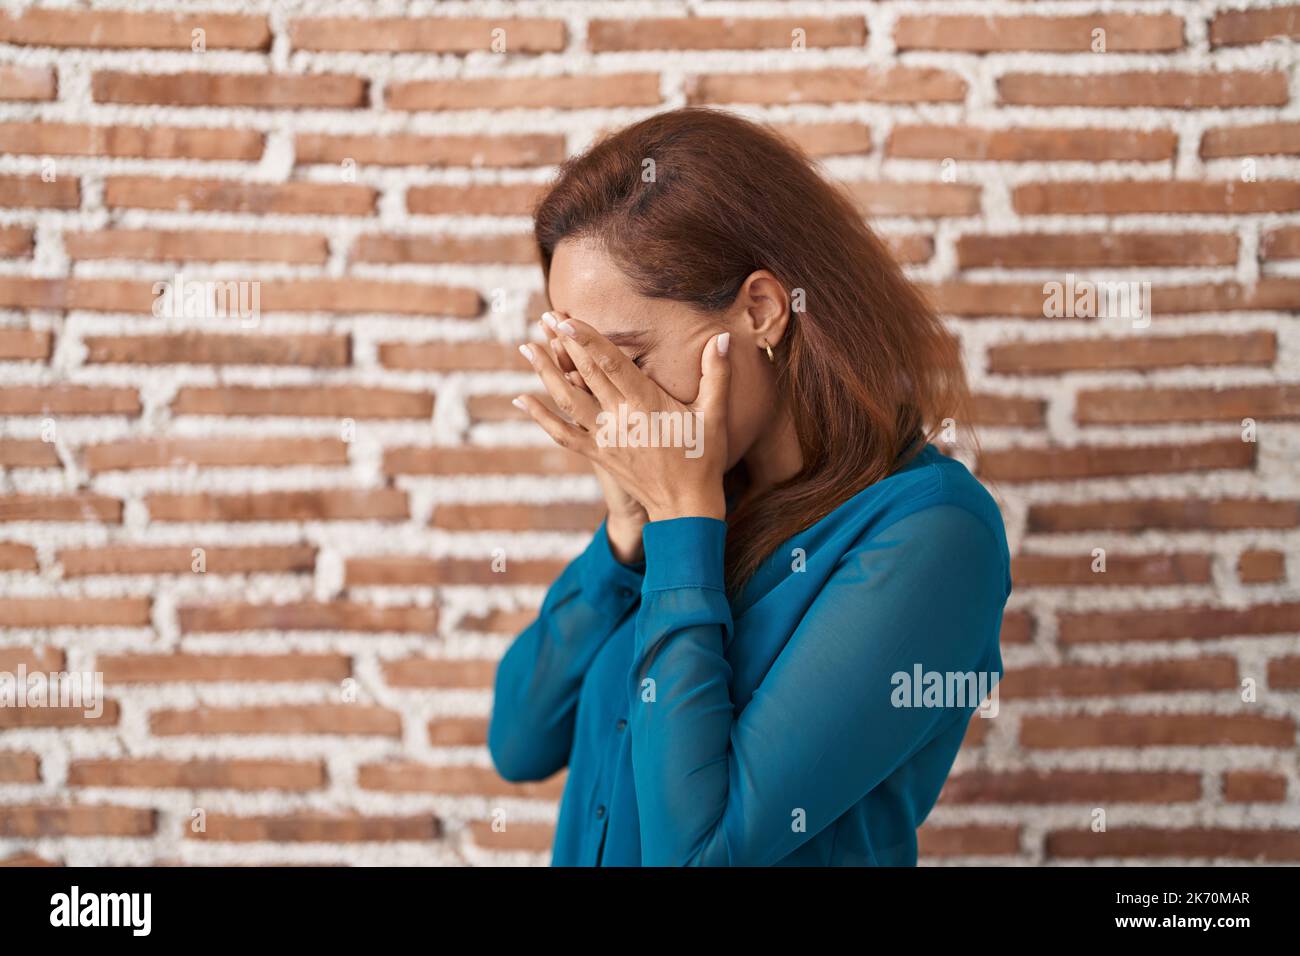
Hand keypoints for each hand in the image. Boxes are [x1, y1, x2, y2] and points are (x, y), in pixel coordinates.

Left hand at [515, 313, 728, 523]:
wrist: (684, 507)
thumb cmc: (702, 458)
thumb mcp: (714, 416)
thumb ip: (717, 374)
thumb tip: (723, 339)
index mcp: (647, 405)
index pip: (612, 364)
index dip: (588, 340)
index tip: (567, 320)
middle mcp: (620, 419)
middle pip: (585, 374)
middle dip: (563, 344)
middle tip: (545, 316)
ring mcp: (604, 438)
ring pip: (566, 401)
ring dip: (544, 373)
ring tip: (527, 346)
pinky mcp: (597, 454)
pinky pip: (562, 433)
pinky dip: (540, 416)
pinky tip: (521, 399)